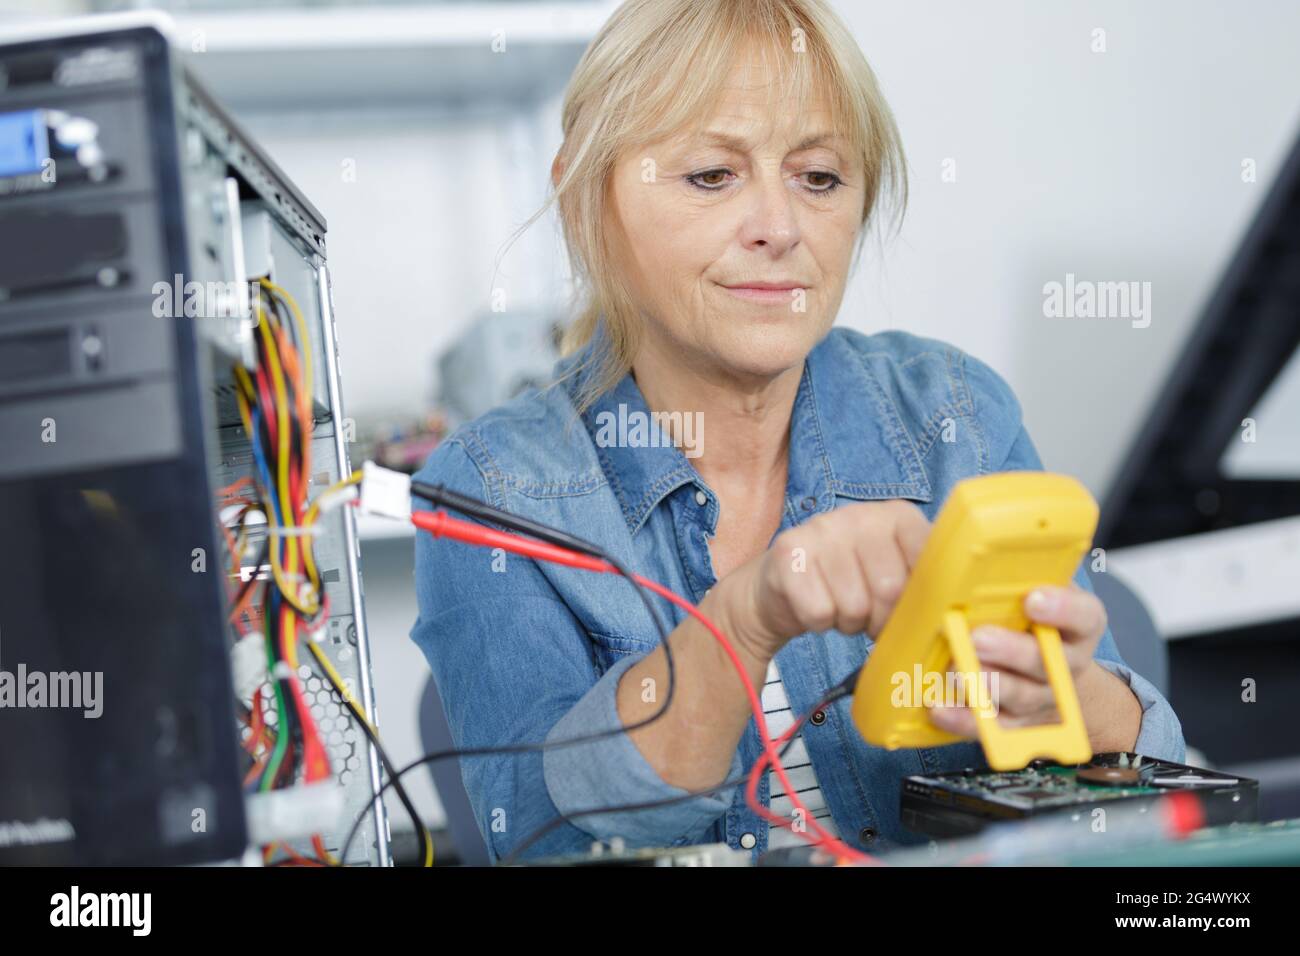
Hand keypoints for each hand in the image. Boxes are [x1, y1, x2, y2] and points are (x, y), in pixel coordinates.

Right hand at [717, 500, 930, 661]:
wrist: (780, 585)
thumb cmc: (848, 585)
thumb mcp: (892, 576)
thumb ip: (924, 584)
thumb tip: (956, 618)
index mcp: (897, 515)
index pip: (928, 565)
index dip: (916, 601)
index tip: (902, 607)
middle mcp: (860, 513)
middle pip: (890, 590)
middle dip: (879, 619)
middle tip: (865, 614)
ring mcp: (821, 528)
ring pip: (854, 607)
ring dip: (847, 622)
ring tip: (837, 606)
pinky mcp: (788, 551)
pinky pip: (819, 612)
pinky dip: (818, 623)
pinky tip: (813, 605)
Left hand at [928, 584, 1107, 735]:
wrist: (1056, 681)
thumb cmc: (1033, 624)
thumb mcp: (1034, 591)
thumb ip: (1012, 575)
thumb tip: (955, 548)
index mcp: (1077, 627)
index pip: (1084, 616)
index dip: (1063, 609)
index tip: (1033, 598)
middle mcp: (1065, 666)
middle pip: (1046, 662)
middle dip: (1012, 650)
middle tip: (979, 637)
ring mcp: (1042, 699)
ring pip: (1020, 696)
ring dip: (988, 686)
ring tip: (958, 671)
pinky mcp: (1016, 726)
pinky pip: (992, 729)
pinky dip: (964, 720)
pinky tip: (940, 708)